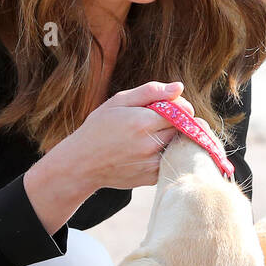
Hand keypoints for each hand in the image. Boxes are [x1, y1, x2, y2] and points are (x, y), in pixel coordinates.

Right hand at [62, 81, 194, 191]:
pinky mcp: (152, 178)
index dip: (179, 106)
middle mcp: (151, 144)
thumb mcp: (118, 102)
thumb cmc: (98, 128)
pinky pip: (170, 161)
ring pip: (179, 146)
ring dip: (171, 138)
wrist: (82, 164)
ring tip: (150, 136)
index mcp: (143, 122)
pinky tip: (146, 151)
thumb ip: (150, 92)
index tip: (167, 106)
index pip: (183, 111)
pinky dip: (165, 154)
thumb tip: (179, 87)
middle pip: (183, 128)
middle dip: (176, 122)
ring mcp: (152, 164)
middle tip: (156, 122)